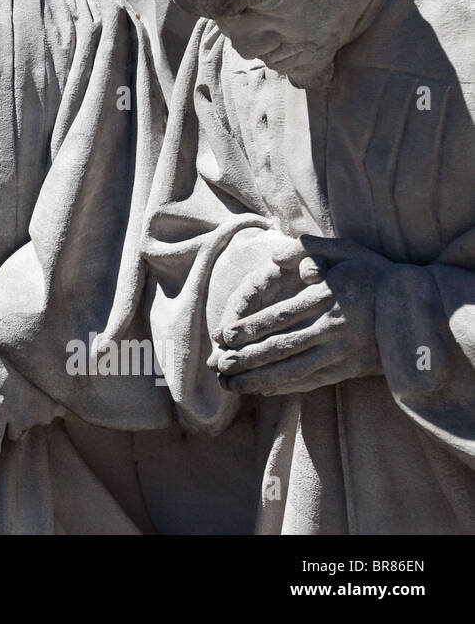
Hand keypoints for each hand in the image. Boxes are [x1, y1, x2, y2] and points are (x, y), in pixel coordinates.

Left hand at [0, 341, 63, 456]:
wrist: (44, 340)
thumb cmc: (10, 349)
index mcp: (2, 405)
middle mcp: (22, 415)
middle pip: (14, 434)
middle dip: (11, 425)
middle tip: (10, 403)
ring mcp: (42, 412)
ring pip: (32, 424)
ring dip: (29, 415)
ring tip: (26, 392)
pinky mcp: (59, 407)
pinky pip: (51, 414)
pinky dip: (47, 406)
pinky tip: (42, 390)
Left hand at [211, 236, 390, 394]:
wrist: (421, 308)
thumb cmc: (376, 275)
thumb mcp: (350, 252)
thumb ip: (313, 249)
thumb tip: (276, 254)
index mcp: (331, 298)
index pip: (282, 316)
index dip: (251, 327)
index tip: (225, 335)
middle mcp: (336, 328)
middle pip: (283, 347)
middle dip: (247, 358)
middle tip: (219, 364)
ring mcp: (344, 352)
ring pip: (295, 369)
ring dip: (260, 379)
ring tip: (231, 384)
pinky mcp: (351, 368)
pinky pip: (314, 380)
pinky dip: (286, 387)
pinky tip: (263, 390)